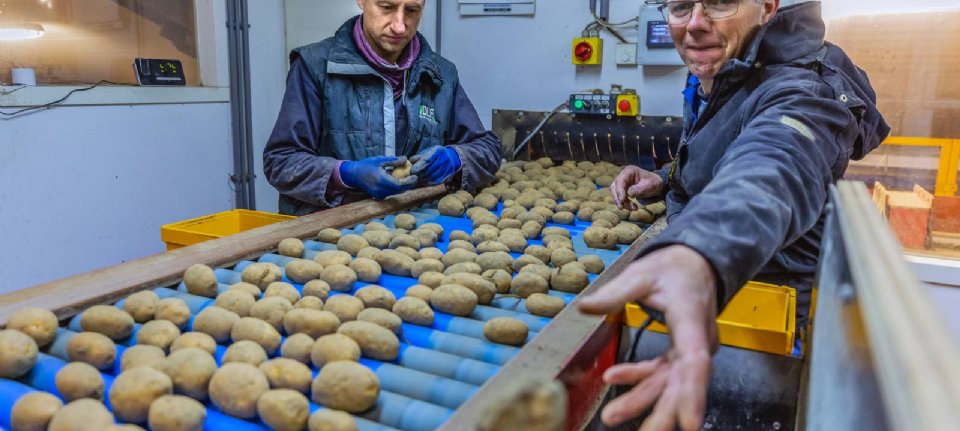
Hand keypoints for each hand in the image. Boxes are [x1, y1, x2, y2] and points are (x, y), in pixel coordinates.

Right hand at [339, 156, 417, 199]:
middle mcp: (381, 190)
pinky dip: (395, 188)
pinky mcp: (378, 196)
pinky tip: (397, 181)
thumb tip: (406, 160)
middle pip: (399, 190)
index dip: (409, 182)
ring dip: (402, 186)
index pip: (400, 185)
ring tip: (406, 177)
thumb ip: (394, 161)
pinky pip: (390, 193)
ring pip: (396, 192)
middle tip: (413, 177)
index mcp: (382, 181)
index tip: (415, 176)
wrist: (353, 174)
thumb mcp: (380, 160)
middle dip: (407, 184)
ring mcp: (379, 194)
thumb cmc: (366, 165)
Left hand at [410, 146, 461, 184]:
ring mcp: (447, 169)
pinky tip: (422, 182)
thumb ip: (418, 157)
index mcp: (438, 151)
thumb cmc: (435, 154)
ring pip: (432, 177)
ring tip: (415, 180)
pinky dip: (427, 183)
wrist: (451, 158)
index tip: (412, 171)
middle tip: (411, 177)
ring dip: (422, 180)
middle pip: (429, 170)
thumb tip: (410, 162)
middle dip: (419, 174)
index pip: (427, 161)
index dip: (418, 167)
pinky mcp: (447, 176)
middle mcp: (444, 160)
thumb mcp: (427, 152)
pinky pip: (435, 182)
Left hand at [578, 245, 718, 430]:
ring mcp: (691, 348)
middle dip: (663, 411)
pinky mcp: (682, 352)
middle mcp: (698, 340)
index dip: (692, 393)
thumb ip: (615, 292)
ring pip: (670, 383)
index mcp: (691, 320)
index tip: (689, 422)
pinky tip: (614, 379)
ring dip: (643, 400)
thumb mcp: (641, 273)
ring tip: (614, 417)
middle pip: (682, 382)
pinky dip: (639, 379)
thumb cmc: (673, 268)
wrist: (695, 261)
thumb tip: (585, 306)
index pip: (694, 361)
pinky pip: (662, 373)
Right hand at [612, 166, 665, 210]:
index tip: (622, 200)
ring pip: (616, 193)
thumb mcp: (649, 185)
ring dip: (621, 202)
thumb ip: (639, 189)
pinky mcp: (623, 189)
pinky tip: (632, 207)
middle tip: (621, 207)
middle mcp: (623, 175)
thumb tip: (629, 194)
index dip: (619, 191)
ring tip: (633, 208)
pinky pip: (620, 197)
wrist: (657, 185)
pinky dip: (625, 203)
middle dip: (618, 198)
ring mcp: (623, 182)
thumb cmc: (654, 183)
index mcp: (629, 171)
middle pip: (614, 187)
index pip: (620, 180)